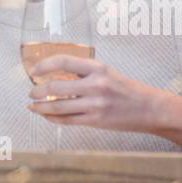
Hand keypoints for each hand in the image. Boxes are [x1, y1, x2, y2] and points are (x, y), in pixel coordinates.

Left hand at [26, 53, 162, 135]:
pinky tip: (47, 116)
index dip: (44, 65)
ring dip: (41, 107)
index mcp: (97, 68)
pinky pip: (68, 120)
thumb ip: (83, 74)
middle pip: (56, 86)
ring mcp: (95, 104)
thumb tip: (56, 76)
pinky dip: (53, 118)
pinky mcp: (96, 121)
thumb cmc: (128, 90)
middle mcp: (96, 84)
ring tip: (33, 106)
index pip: (63, 61)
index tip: (34, 71)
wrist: (150, 109)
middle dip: (38, 91)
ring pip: (58, 106)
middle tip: (31, 93)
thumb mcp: (106, 74)